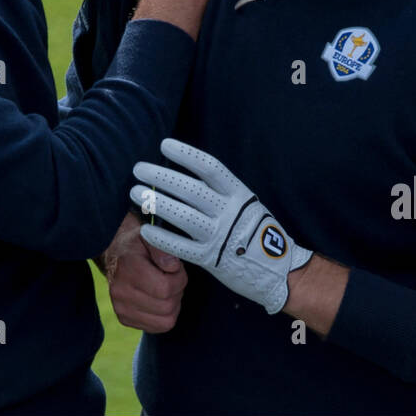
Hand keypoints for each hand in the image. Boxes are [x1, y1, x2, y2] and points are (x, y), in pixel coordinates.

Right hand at [101, 213, 187, 332]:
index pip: (165, 288)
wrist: (114, 253)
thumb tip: (173, 267)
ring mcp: (121, 309)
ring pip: (166, 321)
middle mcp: (121, 292)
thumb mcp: (149, 236)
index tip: (176, 268)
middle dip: (177, 291)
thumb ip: (162, 249)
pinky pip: (158, 328)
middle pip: (167, 306)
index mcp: (128, 270)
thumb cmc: (135, 245)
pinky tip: (159, 299)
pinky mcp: (124, 319)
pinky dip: (165, 316)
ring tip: (166, 289)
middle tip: (172, 278)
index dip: (179, 279)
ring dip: (173, 305)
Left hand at [130, 138, 310, 314]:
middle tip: (138, 168)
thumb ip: (221, 193)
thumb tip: (187, 174)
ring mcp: (220, 236)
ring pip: (183, 216)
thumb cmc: (256, 232)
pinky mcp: (211, 259)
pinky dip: (161, 238)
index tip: (164, 145)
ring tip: (135, 193)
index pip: (210, 167)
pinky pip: (180, 247)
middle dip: (161, 177)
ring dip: (156, 203)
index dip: (186, 155)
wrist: (280, 271)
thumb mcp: (245, 204)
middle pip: (190, 189)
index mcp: (239, 194)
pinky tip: (145, 230)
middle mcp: (229, 212)